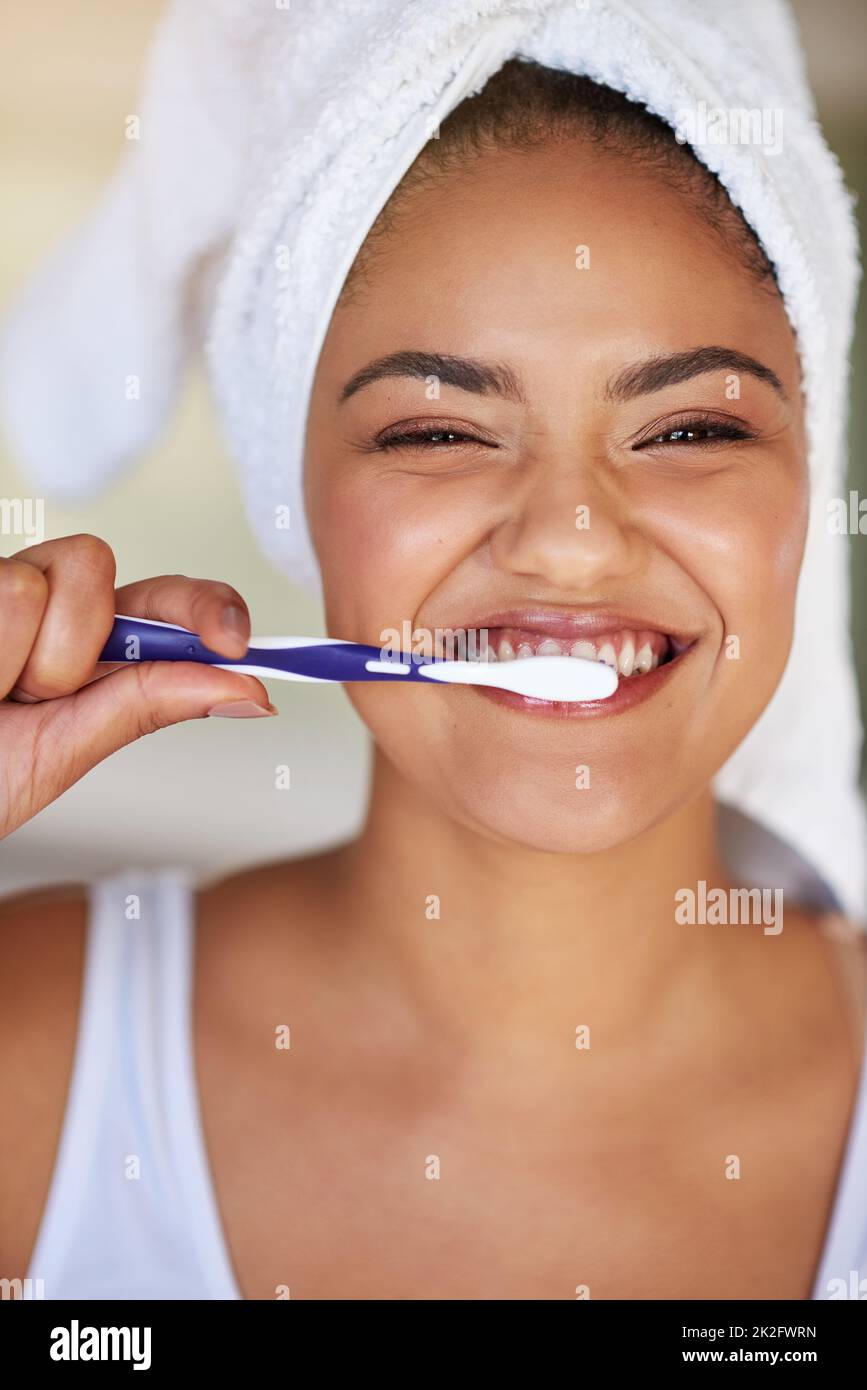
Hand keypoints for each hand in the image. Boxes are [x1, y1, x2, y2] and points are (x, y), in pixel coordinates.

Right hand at [0, 534, 275, 838]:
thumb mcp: (64, 750)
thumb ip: (146, 705)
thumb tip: (251, 690)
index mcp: (89, 639)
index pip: (163, 598)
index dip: (203, 604)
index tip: (233, 641)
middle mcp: (39, 599)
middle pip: (91, 565)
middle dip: (65, 648)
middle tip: (20, 697)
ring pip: (25, 582)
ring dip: (5, 659)